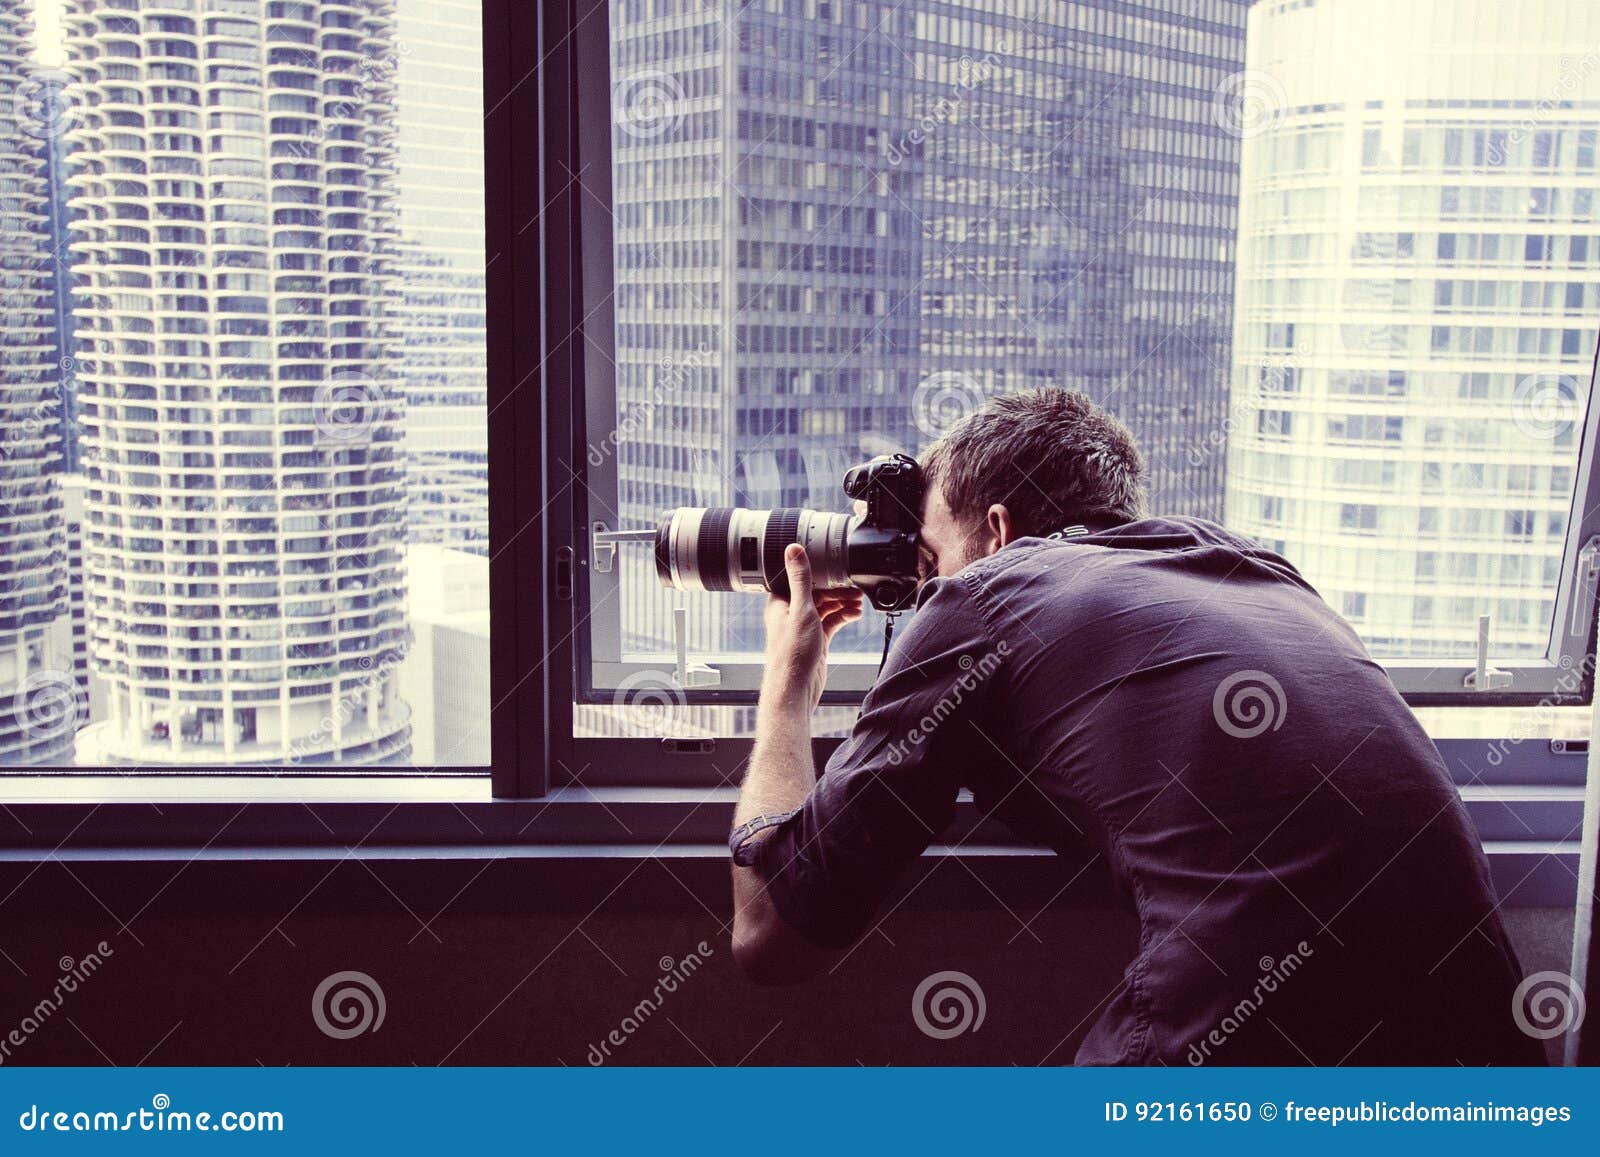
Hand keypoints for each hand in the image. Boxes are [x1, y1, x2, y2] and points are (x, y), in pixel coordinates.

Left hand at [763, 544, 864, 711]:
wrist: (796, 690)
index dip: (821, 574)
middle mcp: (791, 613)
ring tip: (859, 603)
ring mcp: (804, 627)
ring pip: (826, 607)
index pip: (802, 579)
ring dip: (842, 603)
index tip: (839, 570)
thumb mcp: (801, 609)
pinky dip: (843, 617)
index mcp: (780, 602)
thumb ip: (800, 579)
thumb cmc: (792, 654)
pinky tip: (855, 615)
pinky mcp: (816, 640)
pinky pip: (831, 622)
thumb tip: (792, 549)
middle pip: (817, 592)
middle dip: (837, 590)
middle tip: (856, 591)